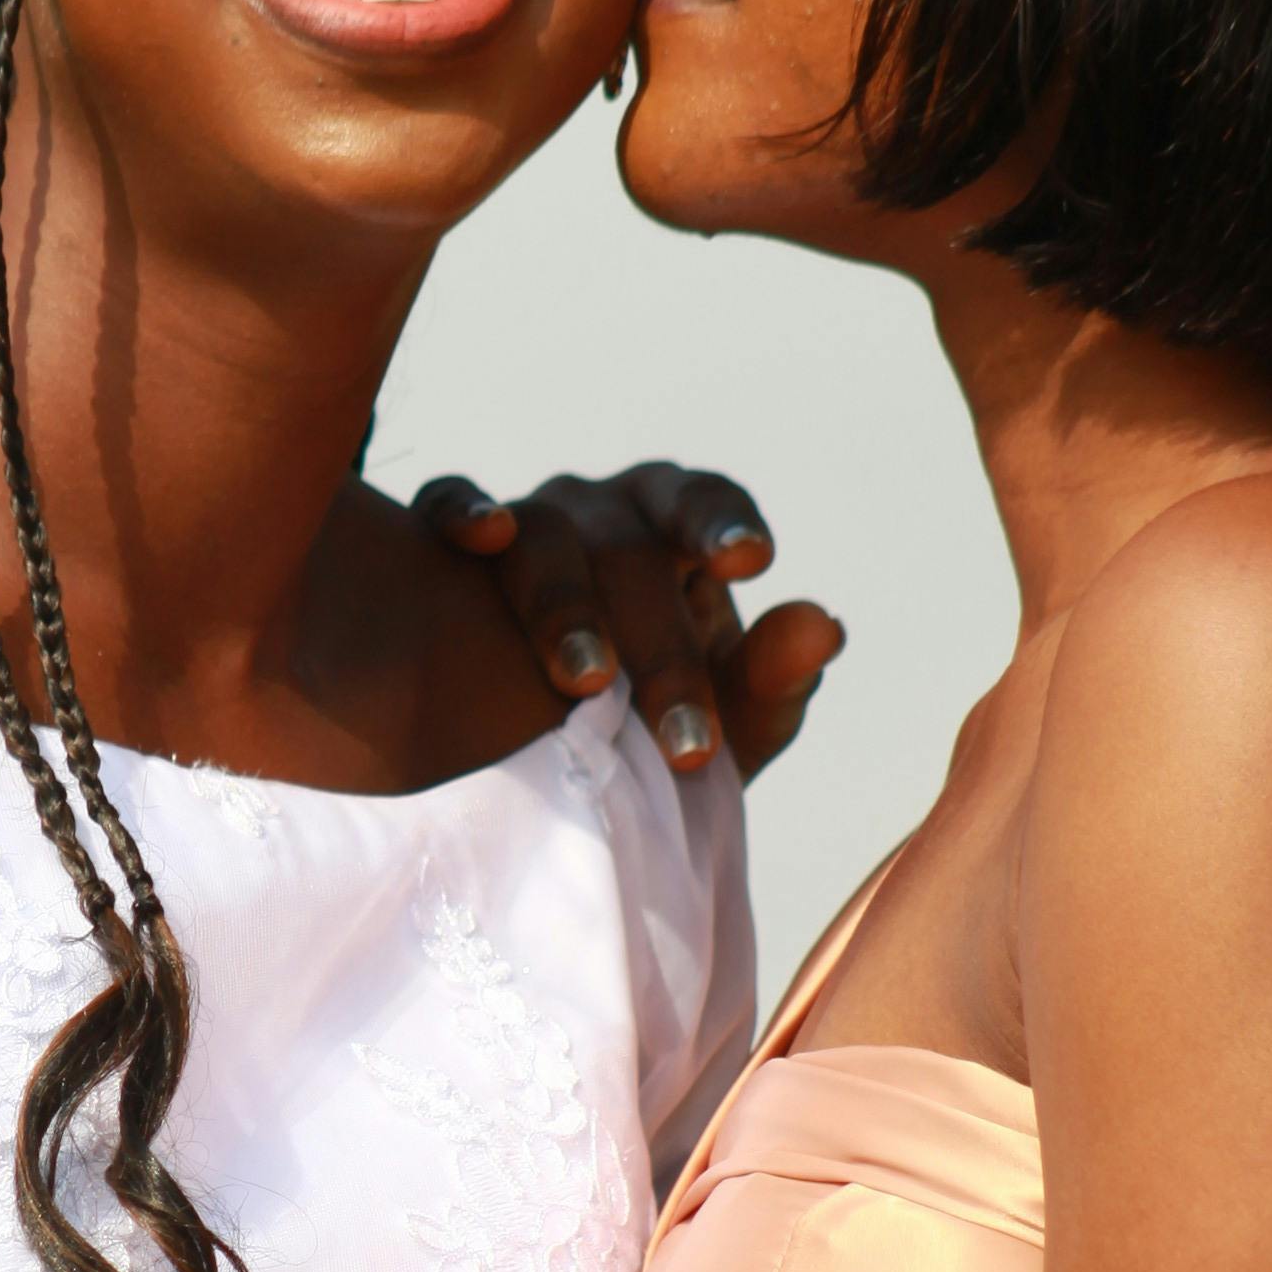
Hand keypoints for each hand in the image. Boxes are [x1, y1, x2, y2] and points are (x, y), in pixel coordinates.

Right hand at [419, 459, 844, 779]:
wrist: (553, 768)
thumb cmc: (657, 730)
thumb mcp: (730, 725)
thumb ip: (775, 677)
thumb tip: (823, 627)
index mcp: (676, 528)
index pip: (704, 503)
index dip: (723, 524)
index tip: (753, 562)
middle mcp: (603, 511)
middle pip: (629, 549)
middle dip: (660, 647)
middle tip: (685, 737)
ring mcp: (526, 520)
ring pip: (542, 533)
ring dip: (566, 606)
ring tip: (587, 681)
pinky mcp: (451, 543)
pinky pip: (448, 503)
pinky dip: (462, 509)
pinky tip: (481, 539)